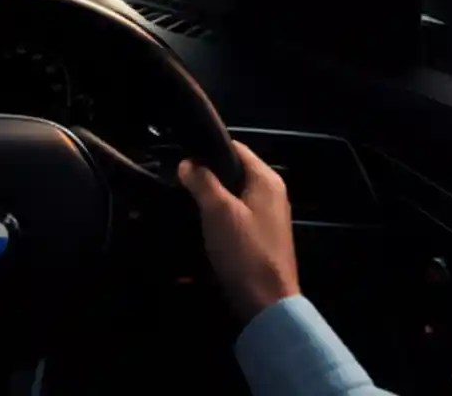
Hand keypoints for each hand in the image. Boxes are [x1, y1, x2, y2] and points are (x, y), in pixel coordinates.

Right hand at [178, 142, 299, 322]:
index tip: (183, 161)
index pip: (236, 149)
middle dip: (207, 176)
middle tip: (180, 184)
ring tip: (185, 203)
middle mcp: (272, 193)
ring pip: (232, 195)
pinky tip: (201, 227)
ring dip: (210, 199)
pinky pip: (235, 216)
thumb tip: (187, 163)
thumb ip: (202, 181)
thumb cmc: (244, 251)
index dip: (208, 150)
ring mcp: (267, 216)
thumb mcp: (218, 211)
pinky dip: (218, 218)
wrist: (266, 302)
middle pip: (233, 172)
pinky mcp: (260, 236)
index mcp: (266, 180)